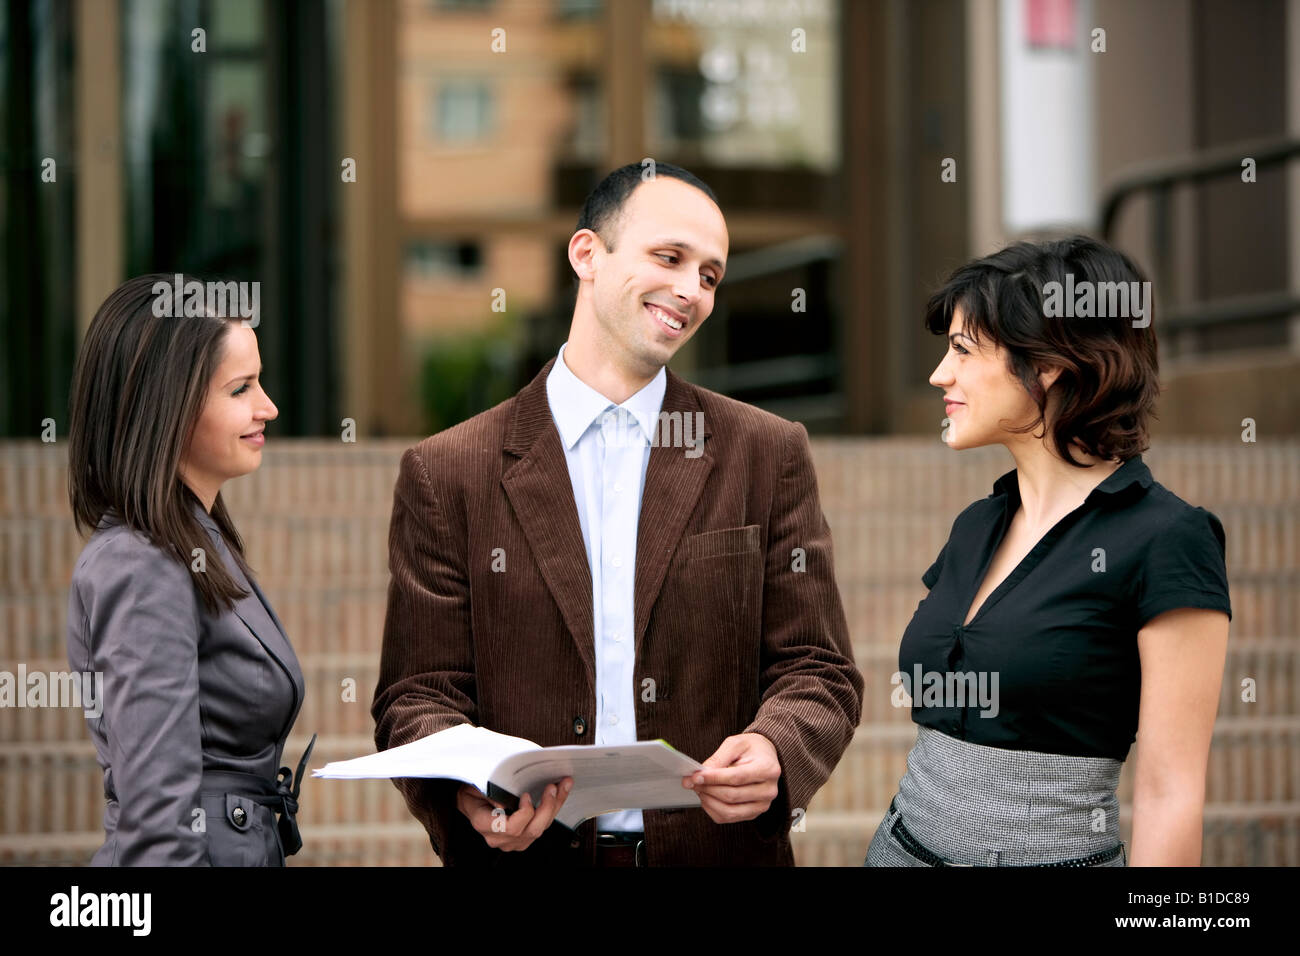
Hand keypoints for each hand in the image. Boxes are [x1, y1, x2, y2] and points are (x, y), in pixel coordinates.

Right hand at [456, 778, 573, 850]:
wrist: (470, 803)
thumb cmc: (473, 792)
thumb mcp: (474, 787)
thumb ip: (489, 793)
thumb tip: (505, 802)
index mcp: (484, 825)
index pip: (510, 828)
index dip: (524, 814)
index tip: (527, 795)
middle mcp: (499, 838)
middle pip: (530, 831)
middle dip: (546, 808)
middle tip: (552, 787)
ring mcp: (512, 841)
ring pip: (540, 829)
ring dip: (554, 806)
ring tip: (563, 785)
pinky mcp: (523, 838)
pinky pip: (542, 826)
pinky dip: (553, 809)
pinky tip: (560, 793)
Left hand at [683, 733, 780, 823]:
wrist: (764, 757)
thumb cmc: (750, 749)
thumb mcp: (736, 744)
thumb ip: (719, 758)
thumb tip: (702, 773)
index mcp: (768, 769)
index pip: (737, 777)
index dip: (714, 778)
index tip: (696, 775)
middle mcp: (768, 790)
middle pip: (732, 796)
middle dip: (708, 788)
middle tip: (692, 780)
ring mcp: (762, 805)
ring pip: (729, 811)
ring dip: (708, 801)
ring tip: (698, 788)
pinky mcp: (753, 813)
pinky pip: (729, 818)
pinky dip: (713, 809)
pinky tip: (706, 797)